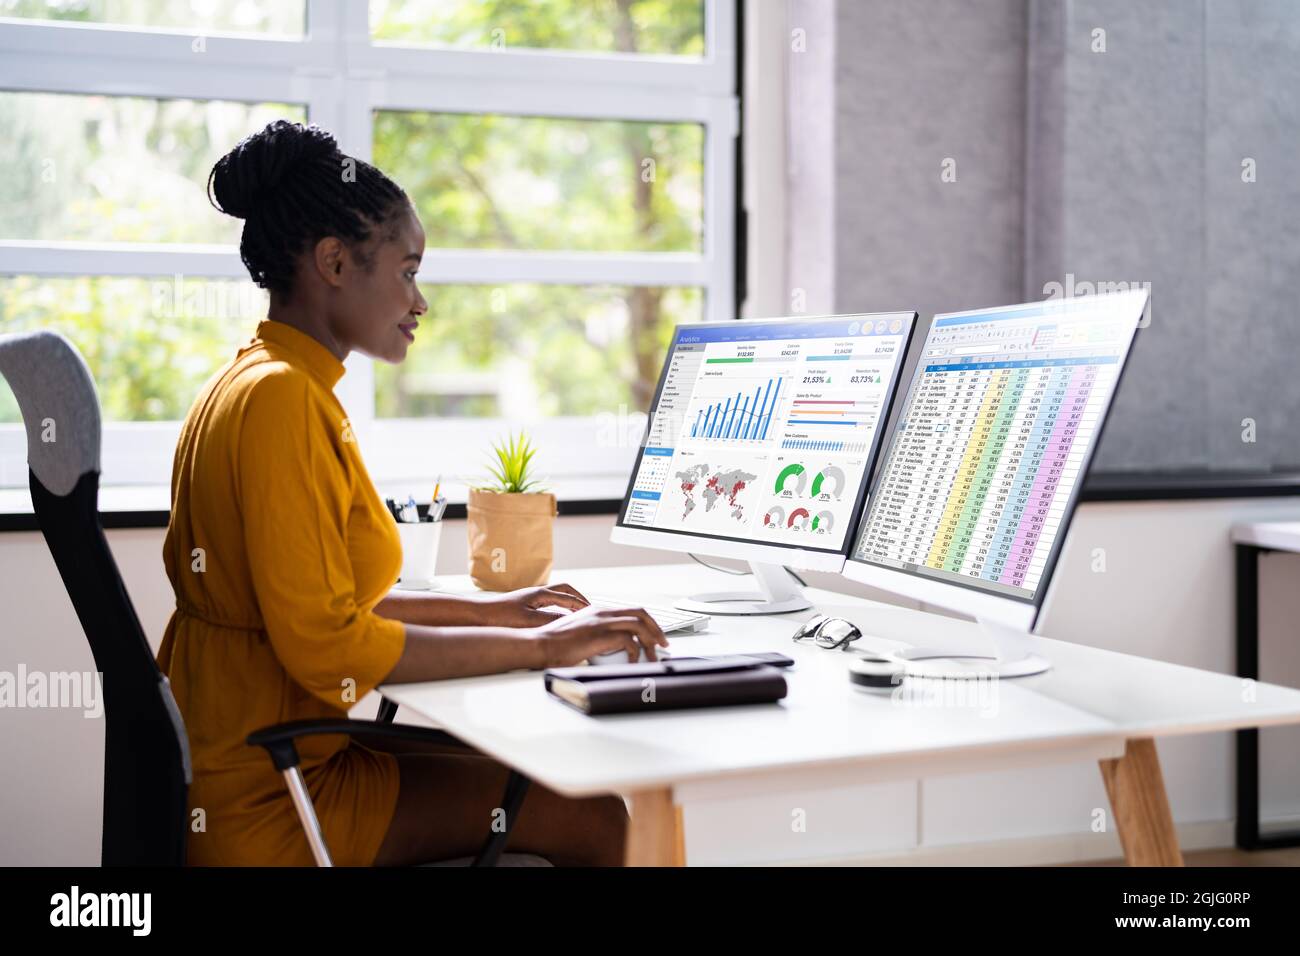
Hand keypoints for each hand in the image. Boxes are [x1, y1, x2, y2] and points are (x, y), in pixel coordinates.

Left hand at [477, 583, 590, 627]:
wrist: (478, 616)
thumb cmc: (499, 617)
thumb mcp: (528, 620)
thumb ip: (550, 619)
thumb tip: (569, 620)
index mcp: (540, 594)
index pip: (568, 597)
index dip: (583, 605)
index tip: (594, 612)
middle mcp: (536, 593)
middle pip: (565, 590)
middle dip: (579, 598)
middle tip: (589, 609)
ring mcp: (530, 598)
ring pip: (556, 596)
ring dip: (569, 602)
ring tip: (578, 614)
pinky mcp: (524, 606)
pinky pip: (549, 603)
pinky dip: (559, 608)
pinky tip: (558, 620)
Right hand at [528, 605, 669, 667]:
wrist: (540, 644)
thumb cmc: (556, 644)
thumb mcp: (581, 633)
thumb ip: (598, 633)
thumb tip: (616, 646)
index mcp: (599, 610)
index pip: (632, 611)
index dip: (648, 622)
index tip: (655, 636)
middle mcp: (602, 612)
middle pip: (641, 613)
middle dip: (656, 628)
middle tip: (663, 644)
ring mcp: (601, 622)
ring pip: (639, 625)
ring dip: (651, 641)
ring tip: (654, 656)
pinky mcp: (599, 635)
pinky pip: (628, 641)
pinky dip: (635, 652)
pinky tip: (633, 662)